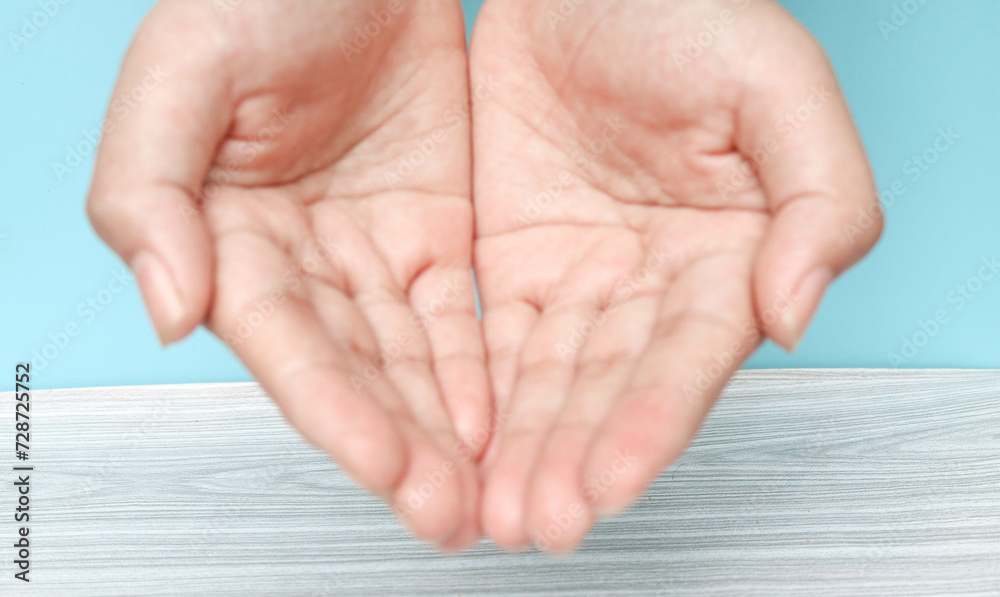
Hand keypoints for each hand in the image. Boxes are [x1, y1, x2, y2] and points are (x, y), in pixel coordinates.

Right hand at [87, 0, 488, 549]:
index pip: (285, 343)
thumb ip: (148, 188)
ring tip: (480, 496)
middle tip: (446, 513)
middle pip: (353, 371)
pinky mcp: (435, 238)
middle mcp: (300, 260)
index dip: (333, 409)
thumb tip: (165, 309)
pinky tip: (497, 425)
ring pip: (410, 359)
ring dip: (442, 431)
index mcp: (227, 234)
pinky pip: (458, 318)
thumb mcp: (187, 66)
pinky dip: (477, 373)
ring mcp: (371, 253)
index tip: (385, 468)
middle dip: (398, 446)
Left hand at [470, 0, 881, 551]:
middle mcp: (651, 286)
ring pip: (546, 382)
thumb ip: (823, 199)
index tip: (610, 481)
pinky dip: (475, 399)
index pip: (689, 358)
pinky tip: (461, 450)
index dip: (652, 421)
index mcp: (728, 257)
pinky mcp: (508, 266)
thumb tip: (795, 312)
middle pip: (610, 390)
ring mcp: (577, 281)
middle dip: (574, 459)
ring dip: (522, 450)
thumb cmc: (685, 11)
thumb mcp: (778, 83)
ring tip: (496, 512)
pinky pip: (488, 344)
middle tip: (539, 521)